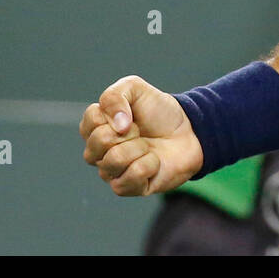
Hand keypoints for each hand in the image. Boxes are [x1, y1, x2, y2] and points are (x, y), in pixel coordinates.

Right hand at [79, 74, 203, 195]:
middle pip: (100, 141)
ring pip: (114, 159)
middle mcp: (97, 153)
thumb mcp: (135, 89)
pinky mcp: (126, 188)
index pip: (91, 120)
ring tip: (147, 146)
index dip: (115, 113)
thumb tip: (117, 125)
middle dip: (129, 131)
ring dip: (139, 147)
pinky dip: (150, 163)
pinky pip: (133, 175)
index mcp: (94, 129)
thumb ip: (114, 96)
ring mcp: (110, 172)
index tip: (131, 114)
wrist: (188, 131)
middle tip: (140, 131)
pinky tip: (154, 162)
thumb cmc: (158, 111)